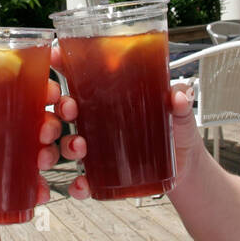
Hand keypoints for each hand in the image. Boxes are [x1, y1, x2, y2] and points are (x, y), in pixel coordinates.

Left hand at [0, 78, 83, 212]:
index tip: (51, 93)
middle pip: (50, 119)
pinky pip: (42, 185)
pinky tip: (39, 192)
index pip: (34, 91)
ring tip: (42, 160)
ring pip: (53, 149)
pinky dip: (43, 189)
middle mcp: (19, 129)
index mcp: (4, 109)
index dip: (49, 89)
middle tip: (46, 131)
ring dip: (54, 153)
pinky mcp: (23, 183)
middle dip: (55, 122)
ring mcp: (23, 156)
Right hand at [53, 61, 203, 201]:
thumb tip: (180, 95)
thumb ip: (180, 102)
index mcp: (109, 98)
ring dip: (67, 145)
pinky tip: (82, 184)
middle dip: (59, 108)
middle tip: (69, 109)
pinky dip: (78, 184)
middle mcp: (98, 121)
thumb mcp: (180, 114)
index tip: (54, 56)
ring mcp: (98, 148)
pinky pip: (84, 180)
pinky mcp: (104, 175)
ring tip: (80, 146)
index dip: (63, 64)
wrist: (185, 166)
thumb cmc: (177, 132)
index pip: (80, 77)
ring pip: (69, 144)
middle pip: (66, 110)